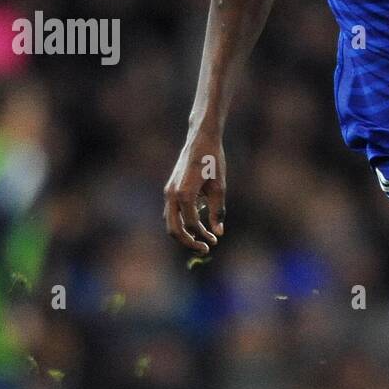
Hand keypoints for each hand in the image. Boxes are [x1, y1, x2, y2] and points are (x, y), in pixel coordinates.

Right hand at [164, 133, 225, 252]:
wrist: (200, 139)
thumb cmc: (213, 160)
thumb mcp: (219, 187)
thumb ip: (218, 211)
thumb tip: (218, 232)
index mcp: (184, 194)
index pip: (191, 224)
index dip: (203, 236)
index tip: (215, 241)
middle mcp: (172, 194)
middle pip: (173, 229)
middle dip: (188, 242)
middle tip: (204, 249)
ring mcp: (169, 192)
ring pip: (170, 223)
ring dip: (185, 234)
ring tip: (203, 240)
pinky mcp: (170, 190)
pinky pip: (172, 213)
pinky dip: (183, 223)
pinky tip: (199, 224)